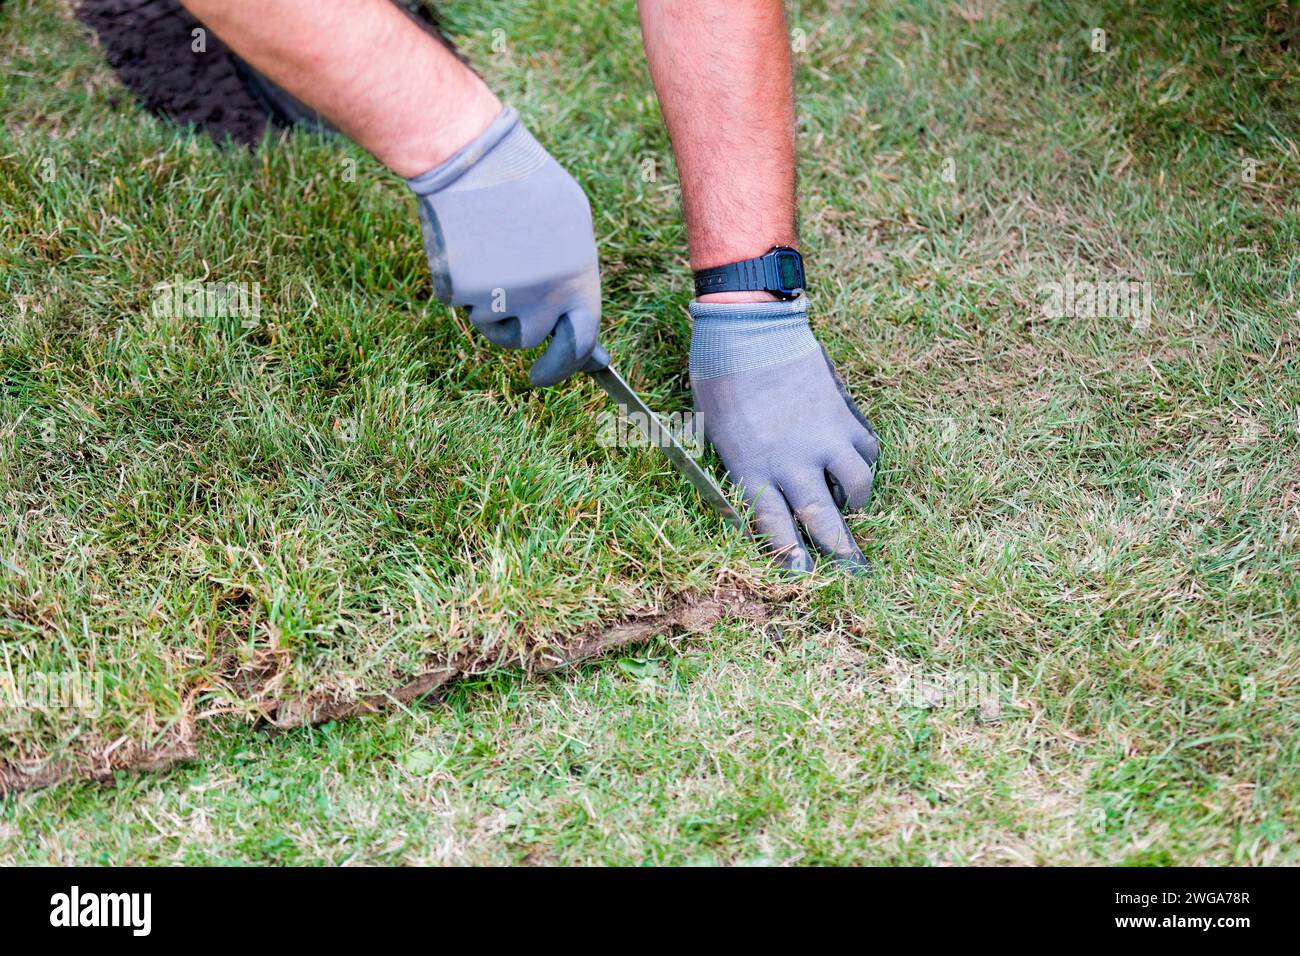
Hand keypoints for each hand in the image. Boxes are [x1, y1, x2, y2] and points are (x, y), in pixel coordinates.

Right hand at [407, 107, 600, 385]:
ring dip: (492, 310)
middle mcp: (543, 293)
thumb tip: (590, 344)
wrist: (474, 158)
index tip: (552, 375)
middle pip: (533, 341)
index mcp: (576, 277)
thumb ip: (577, 282)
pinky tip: (465, 247)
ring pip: (494, 327)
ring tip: (491, 263)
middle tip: (534, 375)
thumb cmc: (527, 184)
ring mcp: (502, 295)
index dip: (569, 364)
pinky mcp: (464, 291)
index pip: (581, 339)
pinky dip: (462, 286)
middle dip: (538, 364)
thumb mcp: (572, 226)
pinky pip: (461, 304)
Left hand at [689, 297, 879, 572]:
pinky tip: (855, 461)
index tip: (804, 574)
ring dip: (858, 502)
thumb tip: (752, 494)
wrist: (748, 326)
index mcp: (752, 468)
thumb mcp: (712, 429)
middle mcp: (792, 460)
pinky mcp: (842, 413)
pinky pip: (867, 448)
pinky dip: (864, 459)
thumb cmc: (718, 375)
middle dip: (842, 551)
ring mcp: (822, 437)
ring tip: (854, 508)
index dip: (791, 556)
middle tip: (856, 572)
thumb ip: (737, 465)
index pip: (776, 527)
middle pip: (823, 518)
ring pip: (858, 485)